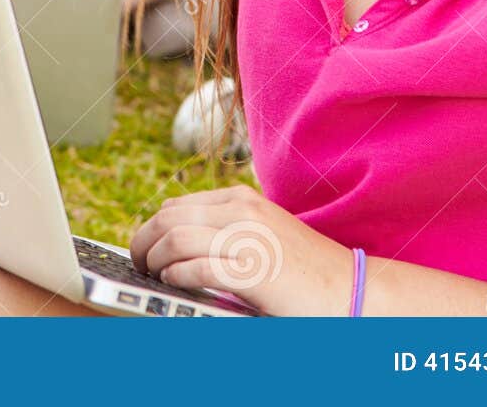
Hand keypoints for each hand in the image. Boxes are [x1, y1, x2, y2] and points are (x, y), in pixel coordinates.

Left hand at [128, 184, 354, 315]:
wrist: (349, 287)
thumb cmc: (301, 268)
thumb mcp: (261, 233)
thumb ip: (223, 229)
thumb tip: (175, 239)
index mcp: (241, 199)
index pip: (176, 206)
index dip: (150, 229)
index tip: (143, 249)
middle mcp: (241, 212)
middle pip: (168, 218)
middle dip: (142, 242)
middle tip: (137, 264)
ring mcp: (247, 239)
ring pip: (176, 239)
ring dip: (154, 260)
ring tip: (151, 275)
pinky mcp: (252, 272)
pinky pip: (197, 268)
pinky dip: (177, 275)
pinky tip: (174, 282)